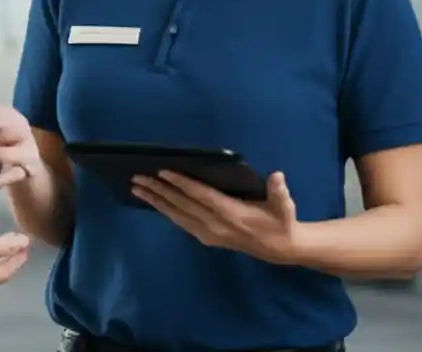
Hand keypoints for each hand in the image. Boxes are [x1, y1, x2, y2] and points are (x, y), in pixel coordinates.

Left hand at [131, 170, 299, 265]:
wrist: (281, 249)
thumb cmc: (281, 221)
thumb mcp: (285, 206)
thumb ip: (279, 191)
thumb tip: (277, 176)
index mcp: (232, 213)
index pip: (201, 196)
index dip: (182, 183)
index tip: (163, 171)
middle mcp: (216, 225)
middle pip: (182, 205)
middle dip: (159, 190)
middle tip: (138, 177)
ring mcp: (209, 234)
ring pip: (177, 216)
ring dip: (156, 201)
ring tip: (137, 188)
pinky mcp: (207, 238)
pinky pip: (181, 223)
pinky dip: (166, 212)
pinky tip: (154, 203)